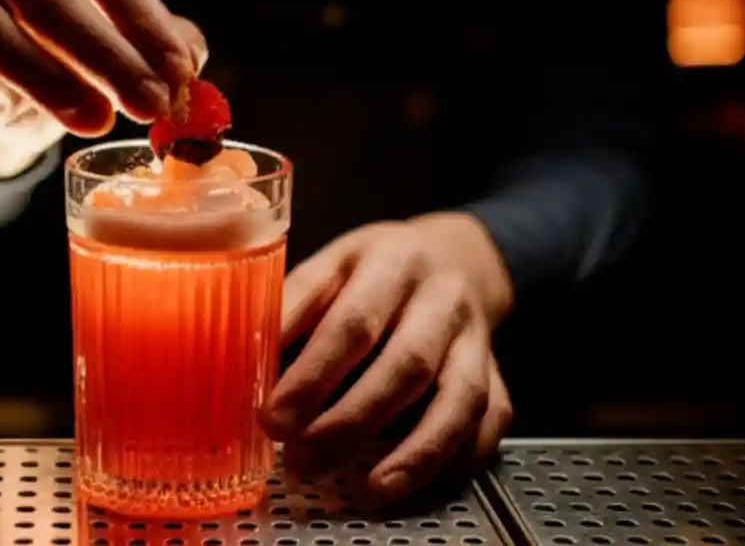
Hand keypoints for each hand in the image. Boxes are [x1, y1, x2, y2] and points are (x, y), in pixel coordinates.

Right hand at [0, 0, 206, 176]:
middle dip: (108, 59)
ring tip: (97, 122)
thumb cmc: (97, 54)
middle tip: (149, 106)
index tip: (179, 73)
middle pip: (52, 3)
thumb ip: (168, 50)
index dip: (147, 25)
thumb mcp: (137, 43)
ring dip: (47, 82)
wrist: (38, 97)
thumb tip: (190, 70)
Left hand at [260, 213, 514, 499]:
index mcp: (393, 260)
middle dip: (352, 420)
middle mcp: (443, 298)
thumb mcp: (331, 265)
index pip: (353, 323)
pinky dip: (457, 455)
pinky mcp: (499, 373)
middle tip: (303, 458)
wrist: (457, 256)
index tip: (274, 418)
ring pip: (459, 398)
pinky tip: (417, 477)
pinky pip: (490, 420)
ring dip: (415, 451)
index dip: (313, 376)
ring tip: (372, 488)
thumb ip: (293, 308)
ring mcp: (478, 337)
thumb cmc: (376, 267)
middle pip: (407, 365)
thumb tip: (245, 362)